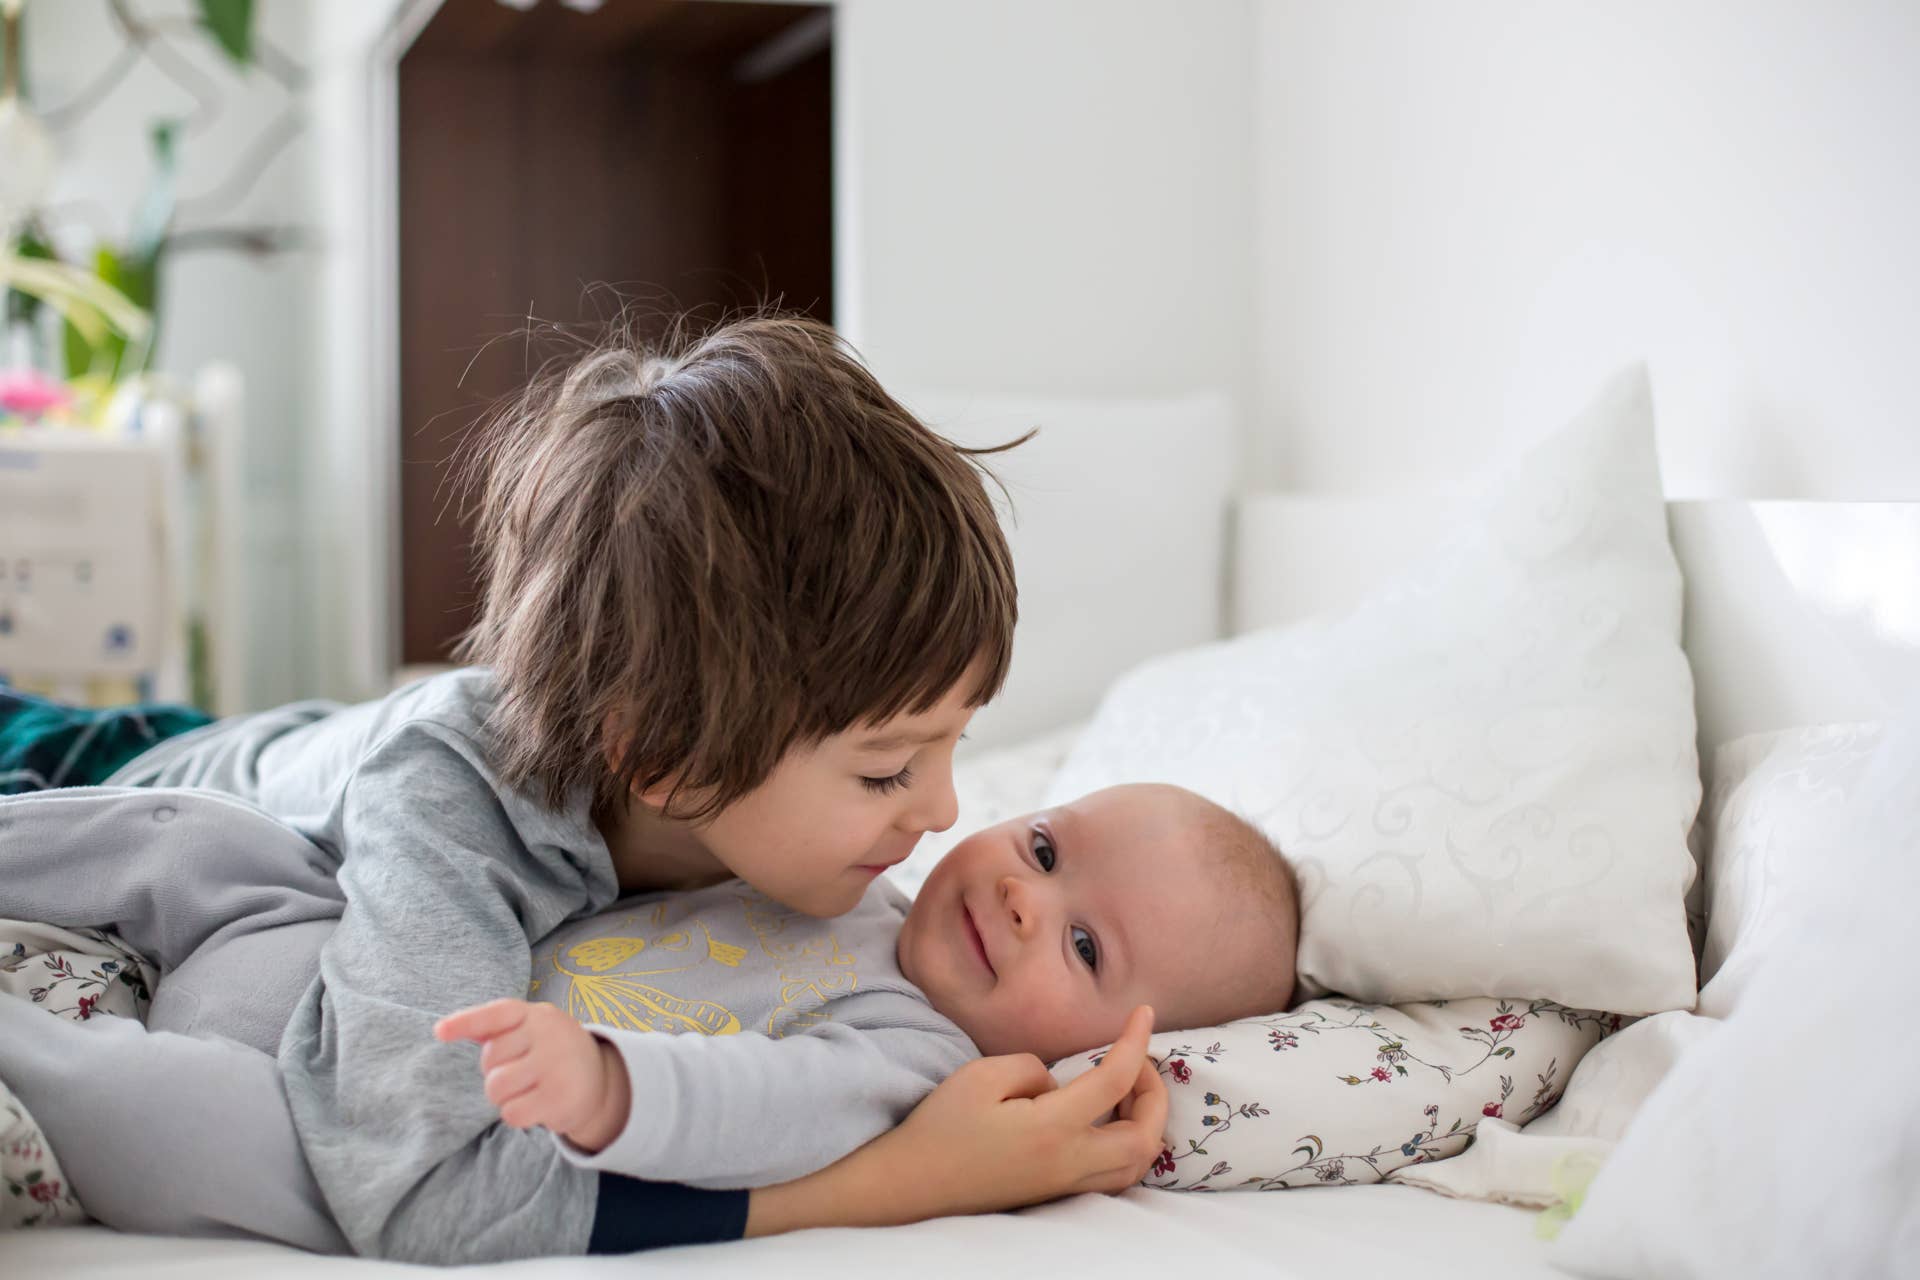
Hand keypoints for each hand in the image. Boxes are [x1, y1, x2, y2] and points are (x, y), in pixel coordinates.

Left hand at [433, 998, 631, 1152]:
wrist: (599, 1077)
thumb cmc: (550, 1051)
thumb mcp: (531, 1029)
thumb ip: (495, 1028)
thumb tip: (444, 1028)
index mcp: (537, 1015)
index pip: (497, 1014)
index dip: (466, 1021)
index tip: (439, 1032)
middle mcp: (549, 1035)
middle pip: (489, 1060)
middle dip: (496, 1072)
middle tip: (522, 1071)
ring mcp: (557, 1067)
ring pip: (497, 1088)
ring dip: (504, 1096)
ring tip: (527, 1090)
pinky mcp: (561, 1099)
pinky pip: (512, 1113)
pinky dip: (518, 1114)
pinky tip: (539, 1104)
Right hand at [746, 1005, 1166, 1235]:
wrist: (911, 1183)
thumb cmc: (940, 1126)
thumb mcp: (981, 1076)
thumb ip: (1033, 1068)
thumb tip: (1060, 1083)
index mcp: (1051, 1129)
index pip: (1115, 1082)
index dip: (1136, 1042)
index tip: (1144, 1012)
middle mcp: (1067, 1164)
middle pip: (1144, 1138)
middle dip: (1154, 1093)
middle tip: (1138, 1060)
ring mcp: (1063, 1185)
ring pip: (1136, 1165)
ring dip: (1146, 1124)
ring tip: (1128, 1089)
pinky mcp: (1054, 1194)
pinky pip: (1115, 1176)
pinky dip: (1128, 1146)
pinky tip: (1108, 1120)